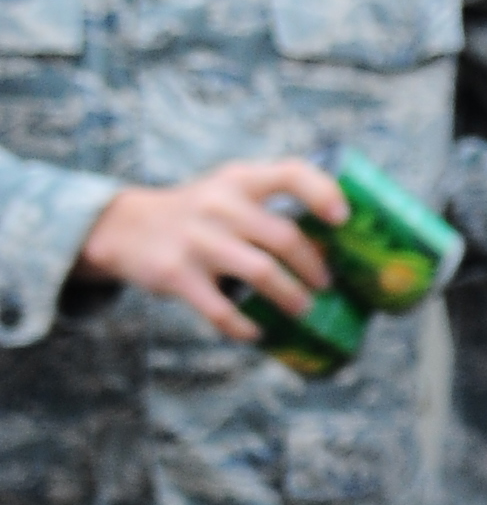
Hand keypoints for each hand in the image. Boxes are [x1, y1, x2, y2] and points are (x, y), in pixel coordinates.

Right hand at [78, 159, 346, 346]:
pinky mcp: (177, 275)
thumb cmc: (197, 212)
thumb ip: (268, 204)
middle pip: (284, 237)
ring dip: (291, 297)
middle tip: (326, 285)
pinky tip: (258, 332)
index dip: (323, 193)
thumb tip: (331, 244)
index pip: (291, 173)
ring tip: (304, 310)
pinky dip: (245, 326)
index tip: (343, 219)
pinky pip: (221, 309)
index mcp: (240, 180)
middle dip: (314, 267)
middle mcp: (220, 205)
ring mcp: (198, 241)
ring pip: (262, 273)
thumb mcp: (228, 190)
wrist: (124, 227)